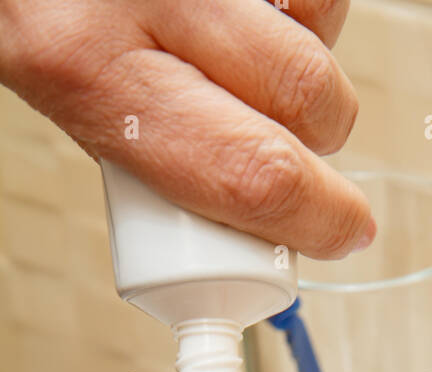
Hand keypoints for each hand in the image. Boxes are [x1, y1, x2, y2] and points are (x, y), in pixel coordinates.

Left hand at [0, 0, 373, 257]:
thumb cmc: (32, 8)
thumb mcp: (67, 92)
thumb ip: (150, 146)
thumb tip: (249, 217)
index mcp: (84, 69)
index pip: (253, 173)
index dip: (320, 219)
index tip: (342, 232)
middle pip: (306, 97)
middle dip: (319, 138)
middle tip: (286, 142)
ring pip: (319, 28)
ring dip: (309, 60)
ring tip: (245, 56)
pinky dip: (302, 4)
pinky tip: (256, 9)